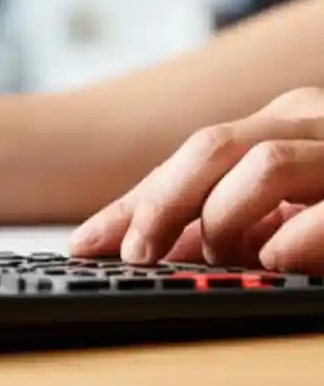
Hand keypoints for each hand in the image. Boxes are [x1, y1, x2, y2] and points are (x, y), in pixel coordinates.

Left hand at [70, 87, 323, 272]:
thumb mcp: (279, 216)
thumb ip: (219, 224)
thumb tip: (141, 251)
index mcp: (280, 125)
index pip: (188, 159)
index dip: (133, 204)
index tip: (84, 243)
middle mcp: (310, 124)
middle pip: (211, 147)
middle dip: (160, 205)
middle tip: (134, 256)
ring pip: (264, 162)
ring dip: (225, 217)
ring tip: (218, 257)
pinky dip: (291, 238)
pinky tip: (273, 261)